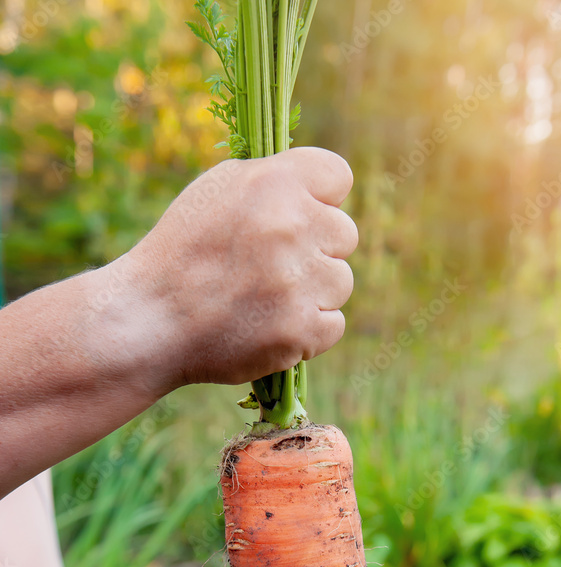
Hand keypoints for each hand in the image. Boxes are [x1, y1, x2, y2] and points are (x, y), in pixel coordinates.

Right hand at [124, 146, 357, 388]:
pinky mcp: (301, 330)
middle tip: (272, 265)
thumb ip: (275, 183)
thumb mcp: (218, 190)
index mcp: (274, 183)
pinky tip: (271, 326)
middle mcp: (292, 227)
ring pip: (340, 282)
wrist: (150, 319)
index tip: (297, 217)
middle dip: (317, 248)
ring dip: (314, 291)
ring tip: (266, 298)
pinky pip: (333, 324)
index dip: (320, 199)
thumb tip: (322, 190)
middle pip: (345, 234)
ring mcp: (299, 282)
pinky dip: (308, 330)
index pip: (338, 177)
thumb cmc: (183, 251)